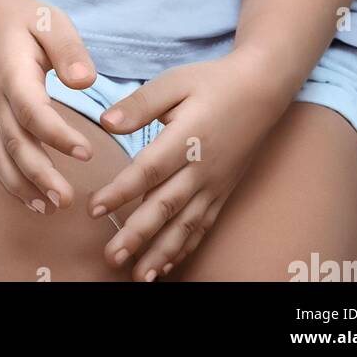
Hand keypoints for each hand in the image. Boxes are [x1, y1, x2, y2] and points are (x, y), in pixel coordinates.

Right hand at [0, 0, 98, 213]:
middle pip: (15, 142)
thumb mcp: (52, 21)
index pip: (32, 110)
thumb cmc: (28, 20)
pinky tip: (38, 203)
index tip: (88, 152)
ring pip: (2, 157)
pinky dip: (13, 184)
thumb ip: (68, 49)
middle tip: (68, 200)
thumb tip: (85, 82)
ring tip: (53, 209)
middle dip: (40, 175)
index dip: (57, 135)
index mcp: (13, 73)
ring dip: (24, 187)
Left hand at [86, 51, 291, 280]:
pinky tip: (168, 263)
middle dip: (138, 236)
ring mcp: (215, 184)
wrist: (262, 89)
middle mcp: (203, 168)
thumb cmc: (213, 82)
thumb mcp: (174, 81)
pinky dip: (186, 247)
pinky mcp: (224, 191)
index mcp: (187, 139)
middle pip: (166, 207)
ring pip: (186, 225)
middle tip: (111, 257)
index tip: (94, 209)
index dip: (121, 192)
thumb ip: (140, 104)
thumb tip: (105, 123)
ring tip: (138, 275)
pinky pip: (203, 225)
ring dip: (161, 252)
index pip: (148, 171)